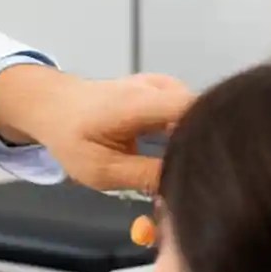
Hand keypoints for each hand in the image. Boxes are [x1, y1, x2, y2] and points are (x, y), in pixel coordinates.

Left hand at [0, 64, 193, 192]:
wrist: (53, 105)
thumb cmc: (71, 138)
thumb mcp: (101, 169)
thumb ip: (144, 176)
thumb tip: (185, 187)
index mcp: (139, 102)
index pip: (193, 110)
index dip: (212, 136)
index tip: (216, 169)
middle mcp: (158, 87)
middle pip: (203, 114)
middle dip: (207, 147)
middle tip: (205, 182)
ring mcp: (163, 84)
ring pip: (198, 115)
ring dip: (197, 142)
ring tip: (194, 172)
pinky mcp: (164, 89)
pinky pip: (188, 112)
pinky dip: (188, 134)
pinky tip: (181, 154)